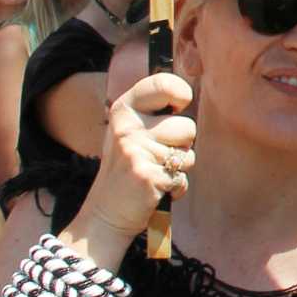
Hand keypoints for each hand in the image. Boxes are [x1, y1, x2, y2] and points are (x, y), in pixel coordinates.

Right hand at [87, 71, 196, 242]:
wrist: (106, 212)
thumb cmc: (128, 170)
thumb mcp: (131, 133)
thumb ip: (155, 113)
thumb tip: (190, 95)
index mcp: (124, 110)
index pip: (162, 84)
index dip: (181, 93)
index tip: (180, 104)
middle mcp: (127, 126)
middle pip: (187, 127)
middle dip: (183, 146)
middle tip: (158, 157)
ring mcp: (135, 150)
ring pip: (188, 155)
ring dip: (179, 169)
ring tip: (155, 173)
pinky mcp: (147, 175)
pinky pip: (182, 178)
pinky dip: (176, 189)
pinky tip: (156, 190)